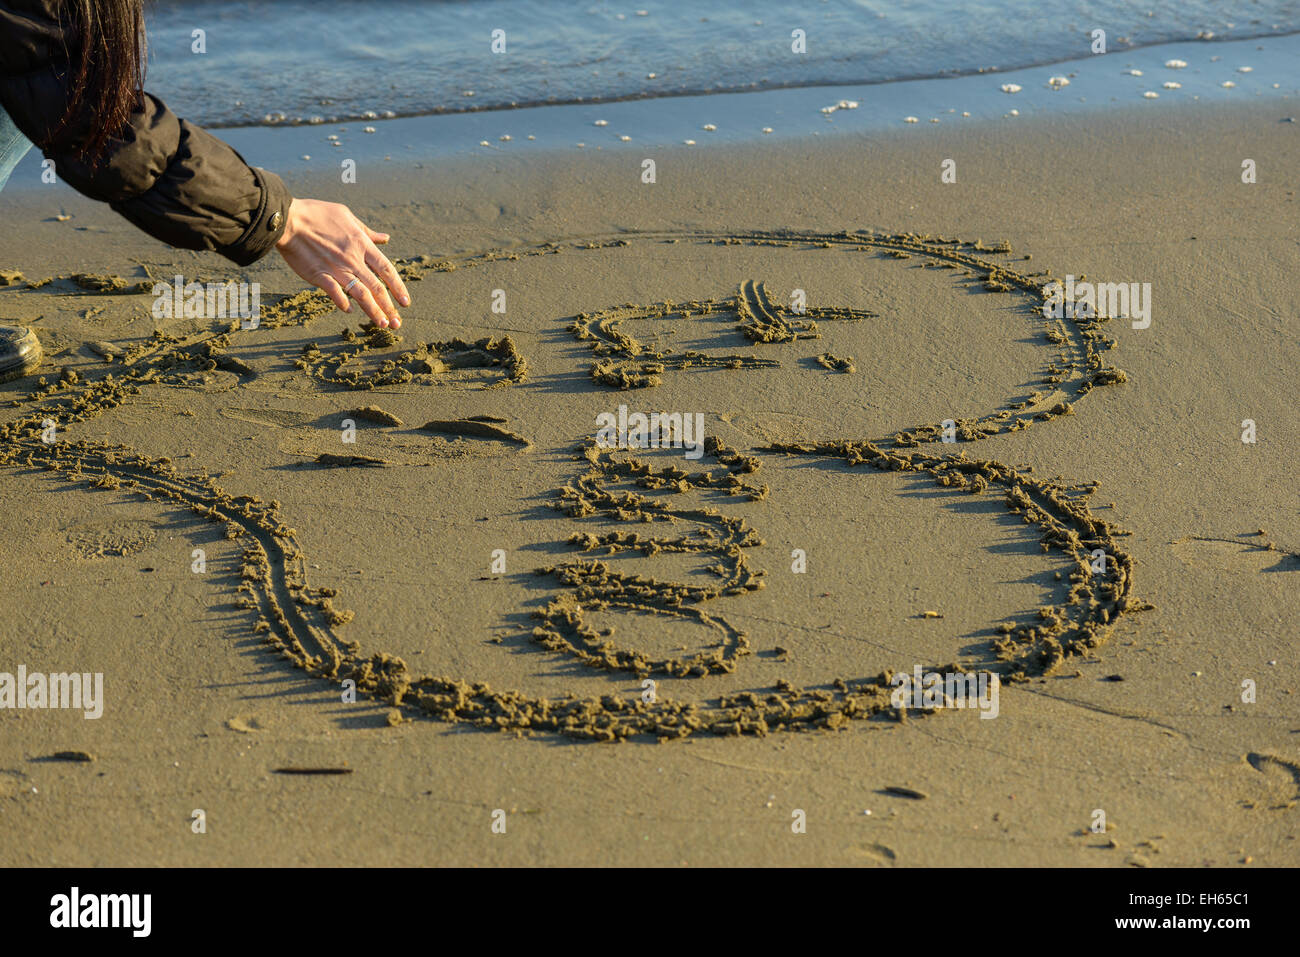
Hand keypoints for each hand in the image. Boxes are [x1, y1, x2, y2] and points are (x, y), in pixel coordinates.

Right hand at [274, 198, 410, 327]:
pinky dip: (343, 303)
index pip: (386, 270)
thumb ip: (367, 231)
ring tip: (383, 324)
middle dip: (389, 307)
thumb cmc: (317, 213)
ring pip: (361, 294)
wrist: (289, 219)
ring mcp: (336, 269)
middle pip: (377, 288)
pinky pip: (335, 293)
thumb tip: (385, 238)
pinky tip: (350, 310)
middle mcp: (353, 259)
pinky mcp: (319, 276)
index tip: (405, 302)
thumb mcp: (347, 216)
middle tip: (397, 322)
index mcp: (361, 244)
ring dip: (373, 311)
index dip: (398, 287)